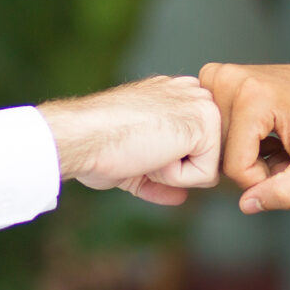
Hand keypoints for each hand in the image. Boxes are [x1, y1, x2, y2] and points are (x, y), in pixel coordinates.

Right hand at [36, 75, 219, 205]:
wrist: (83, 137)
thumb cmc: (97, 146)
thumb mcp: (136, 161)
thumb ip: (162, 174)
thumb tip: (181, 197)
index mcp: (174, 94)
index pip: (192, 145)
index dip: (166, 164)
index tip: (137, 149)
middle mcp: (190, 93)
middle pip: (204, 157)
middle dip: (173, 169)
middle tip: (139, 150)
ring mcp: (201, 104)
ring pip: (206, 167)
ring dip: (173, 174)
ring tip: (144, 150)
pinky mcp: (206, 122)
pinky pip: (205, 176)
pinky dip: (176, 177)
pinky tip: (151, 153)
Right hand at [198, 62, 289, 213]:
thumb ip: (287, 192)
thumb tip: (247, 204)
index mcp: (251, 97)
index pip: (235, 167)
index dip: (262, 178)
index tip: (287, 162)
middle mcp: (227, 79)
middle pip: (222, 155)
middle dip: (252, 164)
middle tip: (282, 150)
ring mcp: (217, 75)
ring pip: (216, 145)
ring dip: (245, 153)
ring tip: (274, 139)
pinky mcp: (214, 77)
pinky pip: (213, 128)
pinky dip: (236, 138)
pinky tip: (261, 129)